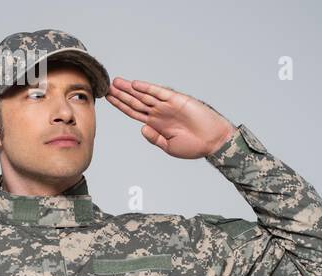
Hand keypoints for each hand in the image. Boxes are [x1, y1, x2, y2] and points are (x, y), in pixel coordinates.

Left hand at [106, 76, 235, 158]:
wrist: (213, 142)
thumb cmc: (195, 146)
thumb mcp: (169, 147)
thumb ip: (154, 138)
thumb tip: (141, 129)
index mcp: (157, 124)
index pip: (134, 112)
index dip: (121, 106)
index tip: (110, 99)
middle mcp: (160, 112)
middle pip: (136, 101)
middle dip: (122, 94)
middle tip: (108, 87)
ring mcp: (168, 105)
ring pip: (145, 95)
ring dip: (130, 89)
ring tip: (117, 83)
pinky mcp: (177, 100)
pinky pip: (160, 93)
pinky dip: (148, 88)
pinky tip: (136, 85)